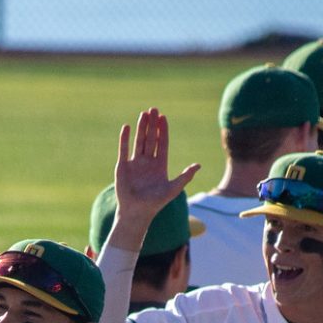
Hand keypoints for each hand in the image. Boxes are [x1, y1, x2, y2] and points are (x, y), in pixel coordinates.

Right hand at [112, 108, 200, 237]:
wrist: (137, 212)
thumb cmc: (156, 203)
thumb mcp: (173, 189)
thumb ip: (185, 176)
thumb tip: (198, 165)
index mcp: (160, 165)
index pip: (162, 143)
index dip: (163, 130)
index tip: (163, 118)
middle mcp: (147, 162)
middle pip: (151, 138)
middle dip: (152, 124)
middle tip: (153, 109)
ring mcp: (135, 163)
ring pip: (139, 141)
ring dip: (141, 128)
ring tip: (143, 114)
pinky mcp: (123, 166)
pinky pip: (124, 149)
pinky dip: (125, 139)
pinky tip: (126, 127)